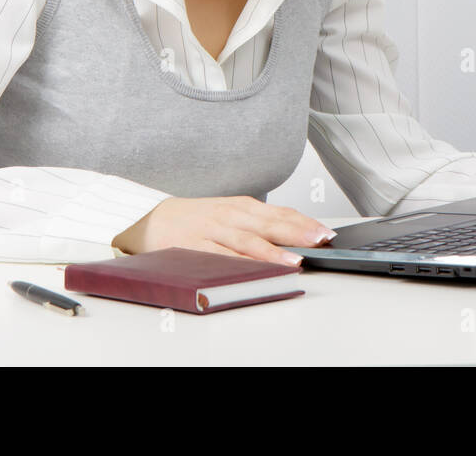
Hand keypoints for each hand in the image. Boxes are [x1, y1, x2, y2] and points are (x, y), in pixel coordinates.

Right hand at [111, 196, 335, 266]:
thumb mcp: (229, 214)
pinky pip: (221, 256)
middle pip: (269, 224)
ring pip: (247, 241)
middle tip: (320, 241)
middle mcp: (230, 215)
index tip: (326, 232)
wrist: (150, 217)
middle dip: (297, 232)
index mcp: (241, 206)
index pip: (279, 213)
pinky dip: (239, 263)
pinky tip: (254, 269)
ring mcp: (212, 231)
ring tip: (295, 260)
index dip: (304, 222)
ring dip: (273, 251)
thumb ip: (257, 224)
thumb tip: (294, 235)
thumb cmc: (195, 218)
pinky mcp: (195, 247)